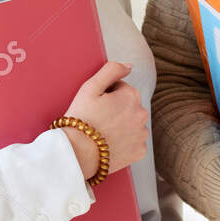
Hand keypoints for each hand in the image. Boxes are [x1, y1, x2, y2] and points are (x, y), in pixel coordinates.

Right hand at [61, 60, 148, 178]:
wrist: (77, 154)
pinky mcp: (139, 151)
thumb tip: (129, 66)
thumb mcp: (90, 87)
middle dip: (115, 109)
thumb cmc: (81, 119)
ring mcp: (142, 134)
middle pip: (128, 106)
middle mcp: (142, 114)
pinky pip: (133, 142)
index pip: (120, 88)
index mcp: (131, 95)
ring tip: (102, 133)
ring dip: (121, 125)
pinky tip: (109, 144)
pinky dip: (124, 143)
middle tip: (97, 119)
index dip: (105, 95)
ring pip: (132, 124)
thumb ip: (111, 70)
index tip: (95, 105)